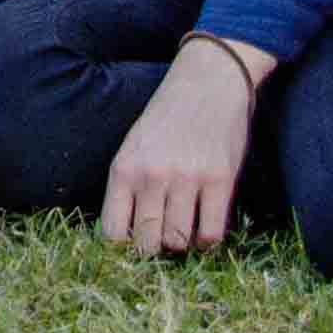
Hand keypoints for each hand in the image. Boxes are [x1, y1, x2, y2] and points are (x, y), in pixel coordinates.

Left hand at [102, 39, 260, 255]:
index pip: (112, 231)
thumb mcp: (133, 147)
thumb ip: (127, 187)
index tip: (132, 248)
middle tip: (160, 240)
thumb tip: (124, 237)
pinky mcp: (220, 181)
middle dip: (152, 250)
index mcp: (123, 168)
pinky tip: (203, 228)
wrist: (207, 83)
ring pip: (178, 242)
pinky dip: (207, 241)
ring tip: (183, 229)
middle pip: (146, 244)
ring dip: (181, 244)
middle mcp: (152, 175)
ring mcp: (187, 179)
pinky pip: (211, 234)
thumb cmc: (165, 120)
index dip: (121, 250)